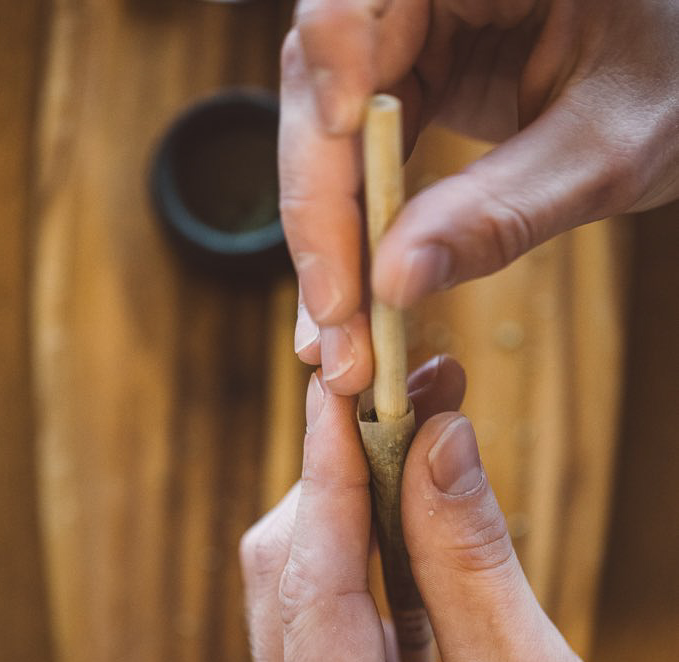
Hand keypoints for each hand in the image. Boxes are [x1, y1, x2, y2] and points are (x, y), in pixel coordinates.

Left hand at [240, 356, 678, 661]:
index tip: (345, 388)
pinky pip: (331, 608)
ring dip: (356, 502)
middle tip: (403, 393)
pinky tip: (409, 497)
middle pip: (289, 579)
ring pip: (303, 584)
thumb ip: (470, 558)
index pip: (313, 590)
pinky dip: (368, 544)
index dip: (330, 477)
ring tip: (418, 427)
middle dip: (342, 477)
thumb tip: (436, 437)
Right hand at [282, 0, 678, 391]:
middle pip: (320, 80)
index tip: (332, 191)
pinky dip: (352, 225)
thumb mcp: (606, 148)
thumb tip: (395, 283)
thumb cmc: (677, 76)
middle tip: (332, 318)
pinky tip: (353, 293)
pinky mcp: (412, 74)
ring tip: (339, 328)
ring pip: (324, 125)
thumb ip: (503, 211)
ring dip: (326, 231)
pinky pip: (355, 149)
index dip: (326, 94)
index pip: (355, 6)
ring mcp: (412, 25)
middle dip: (320, 208)